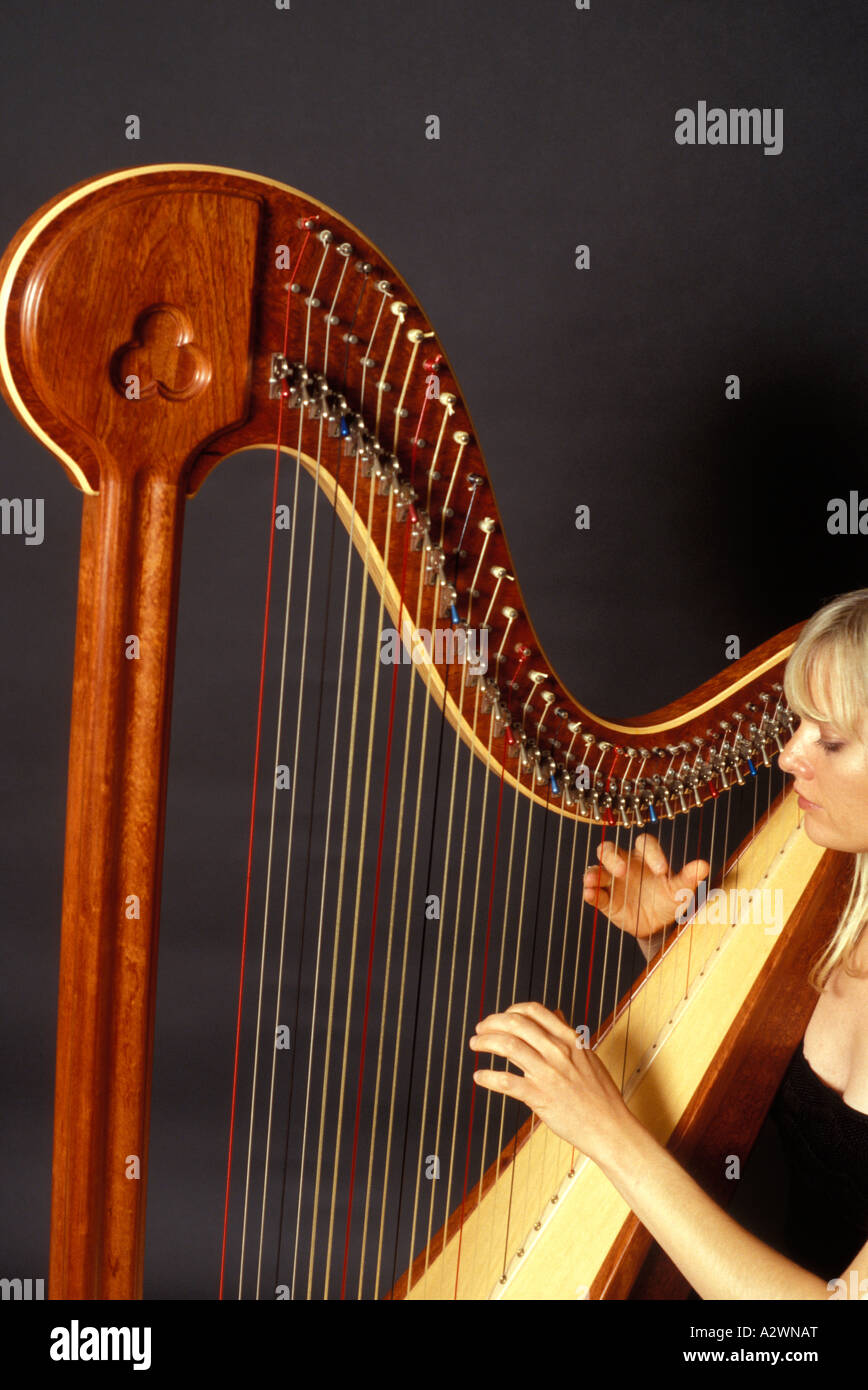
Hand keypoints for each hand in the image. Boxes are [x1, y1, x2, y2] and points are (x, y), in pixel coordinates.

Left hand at [468, 1001, 634, 1164]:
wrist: (610, 1127)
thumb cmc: (600, 1095)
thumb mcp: (588, 1056)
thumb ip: (568, 1035)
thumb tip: (556, 1014)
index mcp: (569, 1039)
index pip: (534, 1011)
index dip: (511, 1010)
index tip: (501, 1016)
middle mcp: (557, 1051)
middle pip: (515, 1024)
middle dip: (491, 1023)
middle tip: (480, 1029)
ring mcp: (548, 1073)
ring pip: (507, 1046)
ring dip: (485, 1042)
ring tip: (475, 1045)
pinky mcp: (540, 1096)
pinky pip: (506, 1082)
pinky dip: (488, 1076)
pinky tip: (479, 1076)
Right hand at [582, 833, 708, 938]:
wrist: (659, 927)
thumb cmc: (669, 900)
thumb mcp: (680, 890)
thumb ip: (688, 878)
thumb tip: (703, 865)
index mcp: (645, 856)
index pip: (644, 844)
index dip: (652, 853)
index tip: (662, 870)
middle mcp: (625, 864)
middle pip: (609, 850)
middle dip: (612, 858)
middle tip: (622, 871)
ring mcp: (612, 882)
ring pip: (596, 870)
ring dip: (593, 874)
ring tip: (593, 880)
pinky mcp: (606, 900)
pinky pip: (594, 894)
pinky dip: (590, 893)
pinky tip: (590, 894)